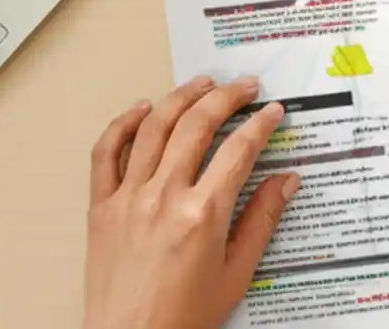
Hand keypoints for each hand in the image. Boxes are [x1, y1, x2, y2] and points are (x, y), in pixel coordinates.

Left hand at [83, 77, 300, 328]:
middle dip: (226, 97)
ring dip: (181, 97)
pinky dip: (124, 124)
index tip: (272, 112)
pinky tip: (143, 109)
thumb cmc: (182, 318)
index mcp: (202, 215)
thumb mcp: (236, 275)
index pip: (239, 150)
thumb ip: (261, 222)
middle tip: (245, 87)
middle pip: (197, 125)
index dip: (260, 124)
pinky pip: (107, 152)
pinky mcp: (101, 206)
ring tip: (202, 84)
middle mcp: (164, 197)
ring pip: (154, 127)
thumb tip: (287, 182)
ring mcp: (128, 198)